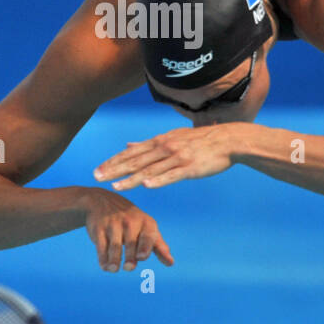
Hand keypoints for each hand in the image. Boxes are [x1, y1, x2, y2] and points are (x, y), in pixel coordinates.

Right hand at [77, 188, 174, 272]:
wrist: (102, 202)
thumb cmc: (131, 221)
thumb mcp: (146, 228)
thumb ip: (159, 246)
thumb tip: (171, 263)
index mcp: (145, 222)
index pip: (148, 235)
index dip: (145, 246)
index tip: (142, 257)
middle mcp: (130, 221)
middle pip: (131, 242)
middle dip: (130, 256)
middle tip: (129, 267)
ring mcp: (113, 224)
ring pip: (115, 245)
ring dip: (114, 259)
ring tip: (113, 269)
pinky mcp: (98, 228)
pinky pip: (101, 245)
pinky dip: (102, 257)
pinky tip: (105, 267)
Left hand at [94, 124, 236, 190]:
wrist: (227, 140)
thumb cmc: (199, 141)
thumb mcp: (171, 138)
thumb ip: (148, 144)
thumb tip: (127, 144)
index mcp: (159, 141)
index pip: (131, 153)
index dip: (113, 162)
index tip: (97, 170)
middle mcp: (165, 148)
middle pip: (136, 161)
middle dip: (114, 169)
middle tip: (96, 177)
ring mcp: (177, 157)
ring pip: (150, 169)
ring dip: (131, 178)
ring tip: (115, 186)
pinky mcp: (190, 167)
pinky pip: (172, 175)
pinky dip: (158, 180)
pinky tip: (146, 185)